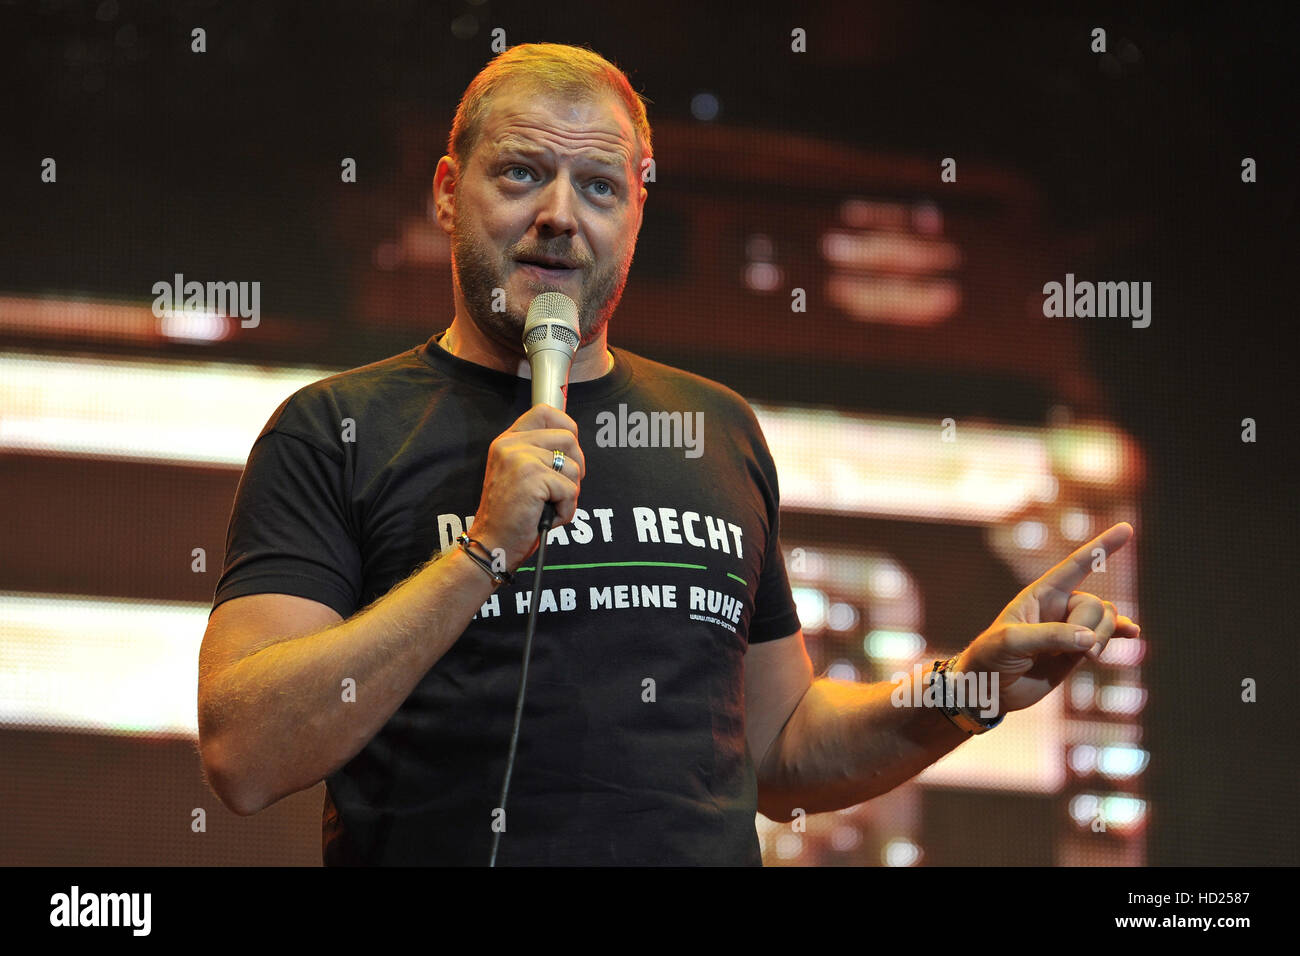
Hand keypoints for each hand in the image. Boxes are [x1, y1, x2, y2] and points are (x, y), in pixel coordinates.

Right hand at [468, 404, 585, 570]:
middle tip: (560, 490)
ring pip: (574, 467)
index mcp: (508, 441)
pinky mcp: (532, 477)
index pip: (544, 412)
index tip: (569, 450)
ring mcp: (520, 458)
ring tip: (548, 506)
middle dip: (576, 467)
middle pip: (569, 438)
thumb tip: (572, 441)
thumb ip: (539, 454)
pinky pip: (570, 490)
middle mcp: (511, 445)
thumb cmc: (511, 517)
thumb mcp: (520, 475)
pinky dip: (566, 509)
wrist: (492, 544)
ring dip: (569, 493)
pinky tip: (547, 516)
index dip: (567, 426)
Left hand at [954, 522, 1139, 715]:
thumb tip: (1089, 638)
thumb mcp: (1012, 642)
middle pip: (1096, 604)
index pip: (1075, 566)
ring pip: (1106, 620)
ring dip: (1106, 637)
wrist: (987, 690)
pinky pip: (1107, 637)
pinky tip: (1133, 634)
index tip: (1127, 528)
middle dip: (1093, 626)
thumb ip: (1050, 637)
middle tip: (1080, 650)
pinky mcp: (1077, 652)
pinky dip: (1121, 633)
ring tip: (1090, 658)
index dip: (1101, 547)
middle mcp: (1058, 607)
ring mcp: (1070, 629)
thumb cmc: (990, 657)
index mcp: (1039, 595)